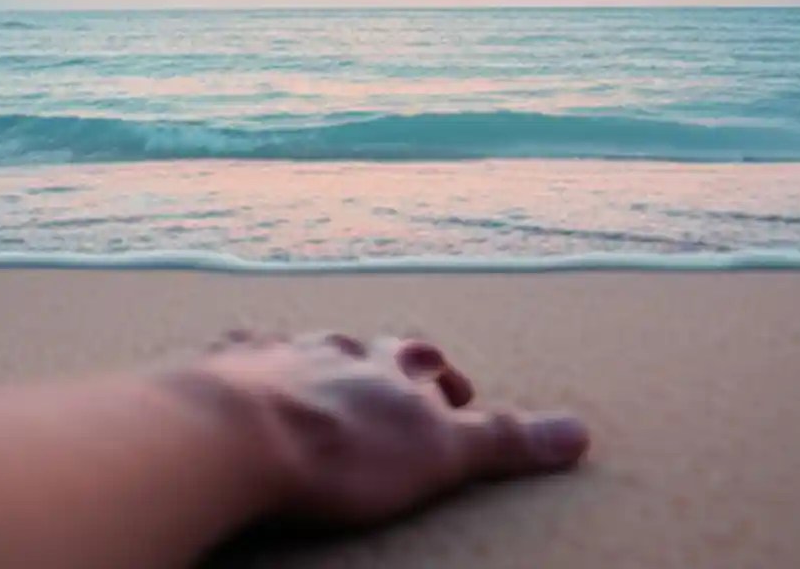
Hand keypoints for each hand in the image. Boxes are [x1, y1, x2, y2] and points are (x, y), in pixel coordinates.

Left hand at [174, 332, 589, 524]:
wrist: (234, 433)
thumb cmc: (341, 449)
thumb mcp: (438, 453)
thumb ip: (504, 440)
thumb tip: (580, 432)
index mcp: (385, 365)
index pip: (424, 359)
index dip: (441, 375)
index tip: (454, 391)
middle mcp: (332, 348)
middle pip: (363, 347)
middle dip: (378, 362)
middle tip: (390, 381)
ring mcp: (273, 354)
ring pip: (299, 345)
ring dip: (310, 360)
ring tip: (313, 376)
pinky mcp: (218, 372)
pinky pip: (234, 355)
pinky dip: (242, 362)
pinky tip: (233, 369)